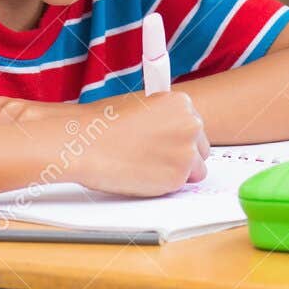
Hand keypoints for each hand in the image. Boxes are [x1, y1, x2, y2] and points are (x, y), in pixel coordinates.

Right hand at [77, 91, 209, 196]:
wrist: (87, 142)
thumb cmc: (104, 123)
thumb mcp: (142, 106)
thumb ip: (164, 118)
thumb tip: (173, 134)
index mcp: (182, 103)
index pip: (194, 126)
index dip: (178, 137)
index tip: (164, 142)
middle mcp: (191, 125)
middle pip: (201, 148)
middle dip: (182, 155)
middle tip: (155, 157)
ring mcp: (187, 153)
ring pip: (195, 170)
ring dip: (177, 171)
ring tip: (147, 166)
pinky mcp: (177, 178)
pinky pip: (179, 186)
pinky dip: (164, 185)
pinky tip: (142, 174)